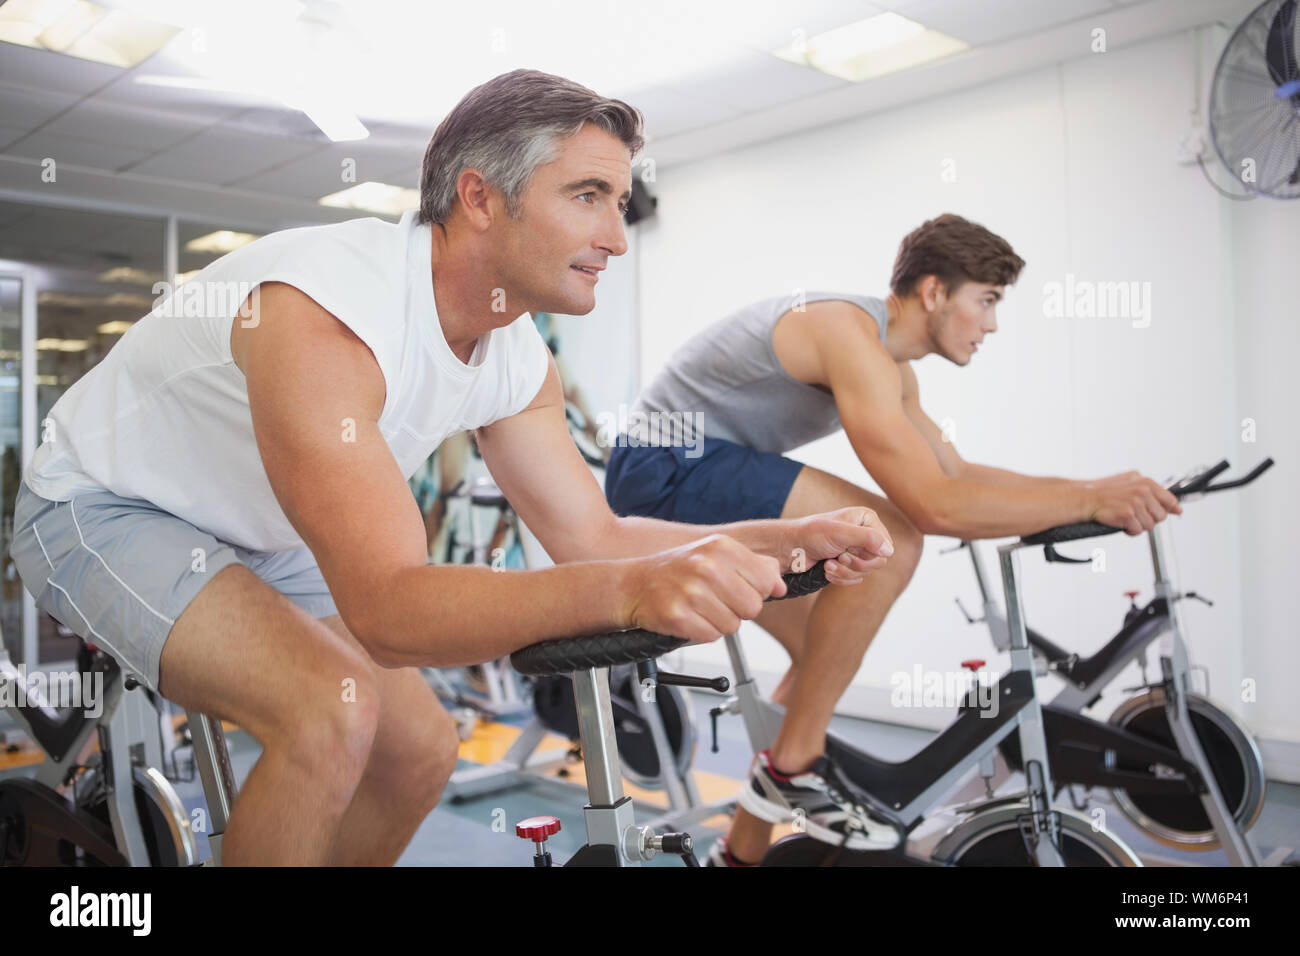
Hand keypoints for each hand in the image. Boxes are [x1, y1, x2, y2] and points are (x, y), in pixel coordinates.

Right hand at [618, 534, 784, 643]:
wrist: (633, 584)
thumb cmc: (678, 571)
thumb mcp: (716, 554)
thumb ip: (753, 565)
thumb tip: (779, 584)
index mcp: (721, 547)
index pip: (766, 581)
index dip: (755, 591)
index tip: (738, 589)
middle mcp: (707, 567)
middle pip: (753, 607)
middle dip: (738, 610)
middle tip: (716, 601)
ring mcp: (691, 592)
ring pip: (733, 625)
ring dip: (718, 622)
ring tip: (699, 608)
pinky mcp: (677, 616)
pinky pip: (710, 636)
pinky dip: (701, 632)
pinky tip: (688, 617)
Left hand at [781, 507, 894, 585]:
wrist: (790, 549)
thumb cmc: (811, 535)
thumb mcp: (840, 533)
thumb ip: (867, 538)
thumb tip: (889, 551)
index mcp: (867, 519)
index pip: (885, 545)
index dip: (868, 553)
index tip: (847, 550)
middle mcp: (865, 534)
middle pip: (878, 561)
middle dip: (855, 564)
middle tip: (837, 558)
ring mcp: (857, 550)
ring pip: (866, 572)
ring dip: (845, 572)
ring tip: (828, 565)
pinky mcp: (848, 564)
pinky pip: (856, 579)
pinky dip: (841, 578)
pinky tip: (827, 571)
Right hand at [1086, 471, 1182, 534]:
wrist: (1086, 499)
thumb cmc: (1106, 494)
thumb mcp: (1132, 485)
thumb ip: (1156, 494)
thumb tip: (1177, 508)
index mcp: (1146, 482)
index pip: (1170, 500)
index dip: (1166, 510)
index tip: (1161, 512)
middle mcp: (1142, 490)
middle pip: (1161, 516)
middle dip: (1148, 519)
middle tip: (1133, 515)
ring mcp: (1135, 502)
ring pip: (1150, 525)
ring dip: (1138, 526)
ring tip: (1125, 518)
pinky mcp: (1128, 514)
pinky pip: (1137, 531)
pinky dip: (1129, 531)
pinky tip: (1120, 523)